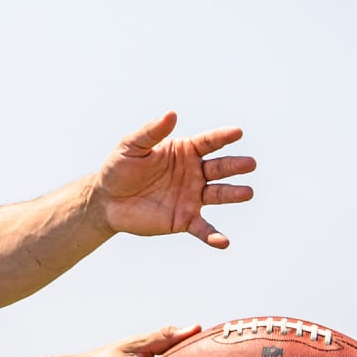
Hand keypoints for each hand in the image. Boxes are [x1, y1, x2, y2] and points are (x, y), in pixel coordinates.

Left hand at [95, 111, 254, 247]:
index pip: (208, 142)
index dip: (223, 137)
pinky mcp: (184, 219)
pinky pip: (202, 228)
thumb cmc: (119, 168)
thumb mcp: (131, 146)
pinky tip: (223, 242)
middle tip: (250, 164)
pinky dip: (214, 236)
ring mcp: (192, 197)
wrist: (107, 201)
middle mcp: (194, 174)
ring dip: (233, 194)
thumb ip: (152, 132)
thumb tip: (171, 114)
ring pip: (218, 195)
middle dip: (235, 166)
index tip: (237, 132)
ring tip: (247, 193)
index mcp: (184, 152)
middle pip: (219, 168)